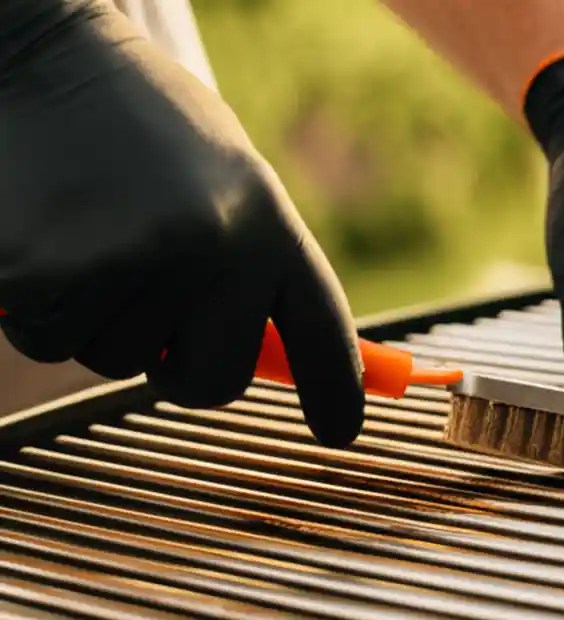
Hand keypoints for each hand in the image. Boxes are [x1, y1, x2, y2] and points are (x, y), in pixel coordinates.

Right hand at [0, 0, 363, 445]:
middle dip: (179, 369)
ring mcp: (140, 263)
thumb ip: (244, 258)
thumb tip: (262, 354)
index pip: (322, 329)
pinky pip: (46, 337)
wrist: (37, 51)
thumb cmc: (128, 118)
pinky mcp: (56, 273)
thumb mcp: (218, 177)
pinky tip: (40, 232)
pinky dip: (32, 303)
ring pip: (115, 360)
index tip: (339, 433)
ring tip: (84, 229)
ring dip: (93, 318)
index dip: (336, 390)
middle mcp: (218, 249)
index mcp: (267, 221)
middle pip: (214, 381)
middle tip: (149, 308)